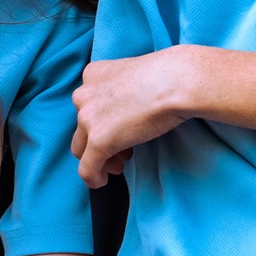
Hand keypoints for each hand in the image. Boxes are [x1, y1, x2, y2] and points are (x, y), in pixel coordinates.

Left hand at [71, 50, 188, 187]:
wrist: (174, 82)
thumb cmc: (164, 76)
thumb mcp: (132, 76)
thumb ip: (119, 91)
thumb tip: (123, 114)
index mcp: (92, 74)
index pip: (87, 105)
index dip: (103, 121)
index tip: (121, 128)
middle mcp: (83, 95)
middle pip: (82, 128)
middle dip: (100, 140)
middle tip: (123, 149)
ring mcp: (88, 118)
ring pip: (81, 149)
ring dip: (99, 159)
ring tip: (121, 161)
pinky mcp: (98, 141)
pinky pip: (87, 169)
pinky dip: (94, 178)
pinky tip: (103, 181)